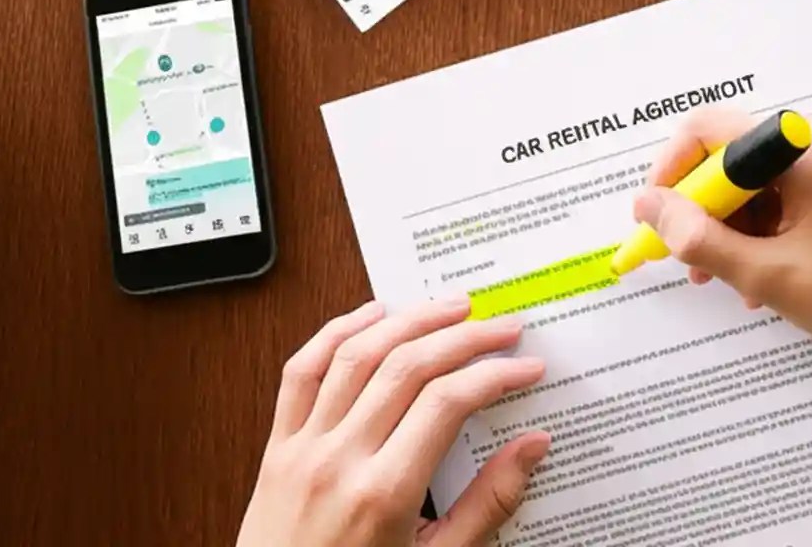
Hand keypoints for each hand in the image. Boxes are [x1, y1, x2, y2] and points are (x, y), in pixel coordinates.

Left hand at [236, 299, 549, 546]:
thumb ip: (488, 504)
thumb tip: (533, 448)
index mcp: (384, 494)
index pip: (447, 403)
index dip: (494, 374)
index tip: (526, 367)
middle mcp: (339, 460)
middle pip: (408, 367)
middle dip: (464, 337)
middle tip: (502, 327)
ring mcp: (303, 448)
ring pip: (357, 354)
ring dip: (409, 320)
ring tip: (450, 307)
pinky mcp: (277, 446)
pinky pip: (301, 370)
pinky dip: (337, 331)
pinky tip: (372, 315)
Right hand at [632, 107, 811, 360]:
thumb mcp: (763, 273)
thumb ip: (697, 237)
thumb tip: (649, 208)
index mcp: (803, 147)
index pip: (708, 131)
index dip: (671, 173)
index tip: (657, 216)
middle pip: (728, 158)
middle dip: (701, 211)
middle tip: (688, 258)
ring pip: (750, 181)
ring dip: (728, 228)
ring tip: (724, 277)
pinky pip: (777, 193)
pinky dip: (758, 230)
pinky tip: (757, 275)